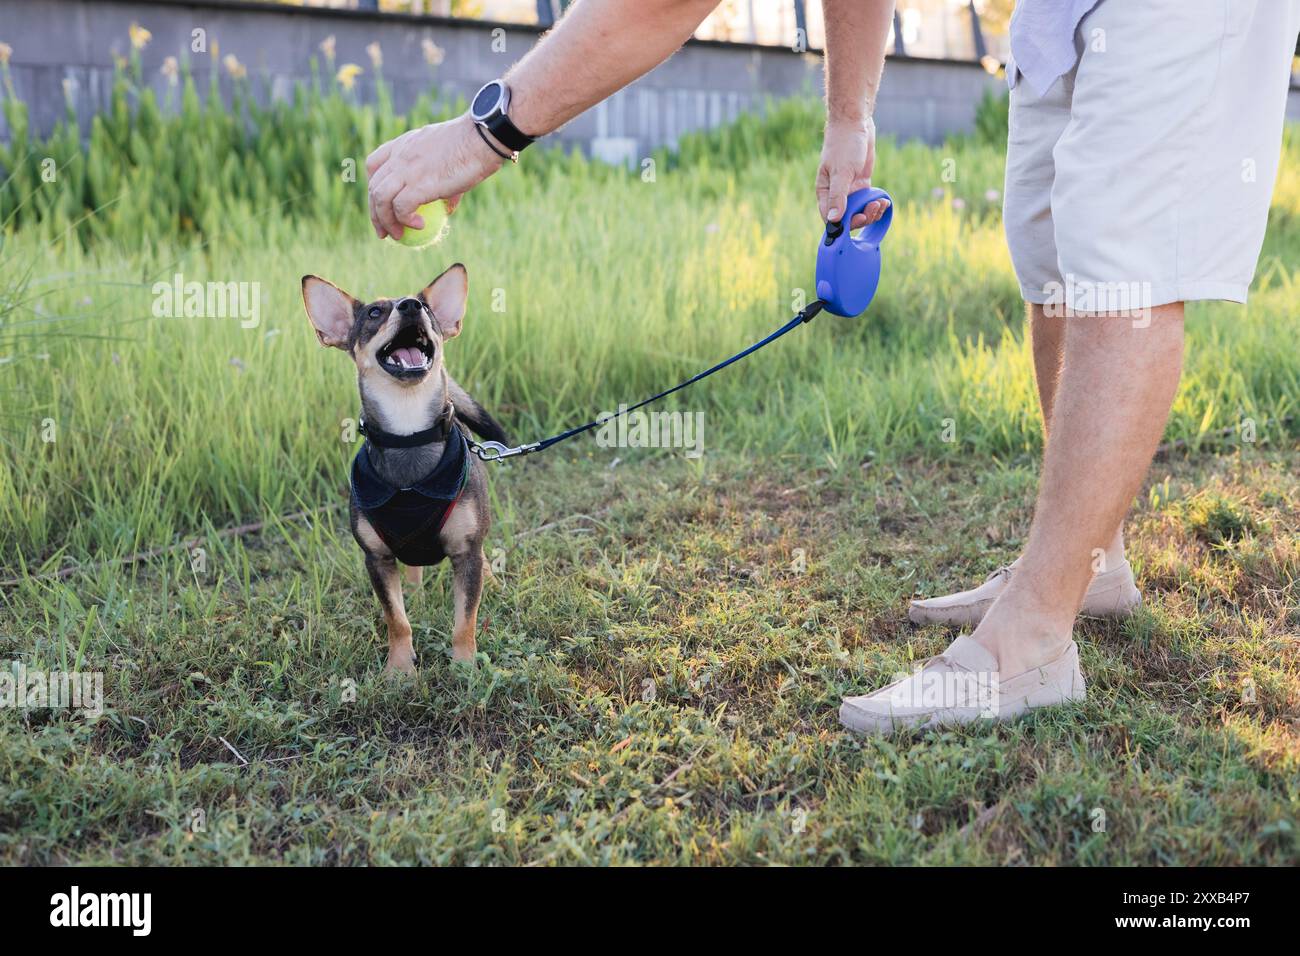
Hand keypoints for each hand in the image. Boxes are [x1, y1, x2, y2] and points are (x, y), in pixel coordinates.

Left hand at [366, 114, 506, 239]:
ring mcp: (406, 169)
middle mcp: (400, 156)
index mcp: (404, 145)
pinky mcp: (418, 184)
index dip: (373, 186)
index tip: (383, 203)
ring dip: (385, 221)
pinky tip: (419, 226)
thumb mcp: (450, 161)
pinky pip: (401, 208)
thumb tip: (446, 207)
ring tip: (397, 235)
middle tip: (384, 231)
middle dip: (374, 213)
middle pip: (373, 187)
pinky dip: (405, 220)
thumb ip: (443, 183)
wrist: (482, 139)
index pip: (374, 164)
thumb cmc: (474, 146)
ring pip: (380, 199)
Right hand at [816, 117, 887, 228]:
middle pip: (847, 218)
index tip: (857, 220)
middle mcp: (836, 194)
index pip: (830, 218)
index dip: (843, 224)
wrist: (855, 125)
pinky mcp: (861, 184)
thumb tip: (833, 220)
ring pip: (859, 211)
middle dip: (861, 218)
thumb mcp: (841, 172)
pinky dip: (876, 204)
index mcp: (825, 193)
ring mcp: (849, 190)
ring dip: (871, 212)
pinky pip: (868, 201)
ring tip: (880, 204)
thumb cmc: (843, 146)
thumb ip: (838, 196)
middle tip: (873, 210)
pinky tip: (884, 201)